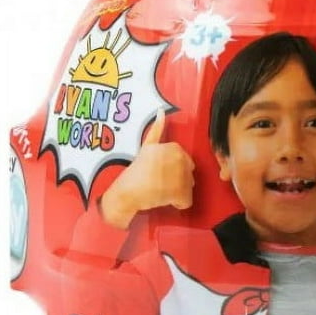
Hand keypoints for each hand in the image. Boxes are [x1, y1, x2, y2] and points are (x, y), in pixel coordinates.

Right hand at [100, 109, 194, 227]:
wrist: (127, 191)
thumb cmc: (137, 170)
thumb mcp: (148, 146)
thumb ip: (157, 129)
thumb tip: (161, 110)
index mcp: (176, 148)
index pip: (185, 163)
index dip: (171, 170)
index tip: (159, 173)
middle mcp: (182, 159)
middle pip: (188, 175)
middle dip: (176, 181)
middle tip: (159, 183)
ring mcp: (183, 176)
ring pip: (187, 188)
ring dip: (176, 192)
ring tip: (159, 191)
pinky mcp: (182, 194)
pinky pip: (186, 201)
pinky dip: (177, 203)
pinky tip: (164, 199)